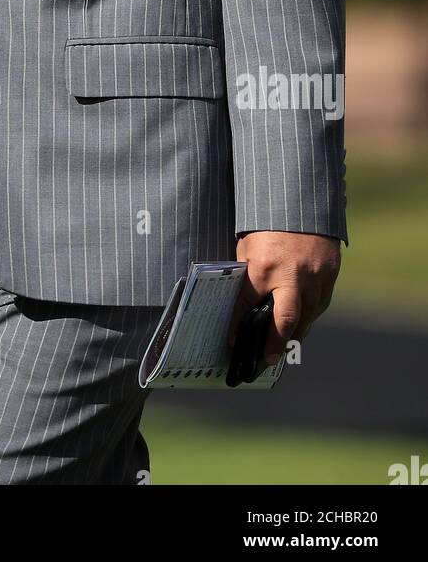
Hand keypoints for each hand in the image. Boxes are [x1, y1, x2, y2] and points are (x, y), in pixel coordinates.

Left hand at [227, 231, 341, 365]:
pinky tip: (301, 322)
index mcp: (264, 265)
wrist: (301, 201)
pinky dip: (310, 315)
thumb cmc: (267, 224)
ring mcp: (316, 275)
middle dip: (274, 345)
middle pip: (285, 322)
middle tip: (265, 360)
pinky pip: (321, 303)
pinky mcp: (331, 273)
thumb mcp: (248, 246)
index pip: (247, 305)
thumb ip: (249, 274)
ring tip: (282, 347)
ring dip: (295, 334)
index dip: (238, 326)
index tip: (232, 343)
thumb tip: (242, 305)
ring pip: (308, 317)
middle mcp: (292, 274)